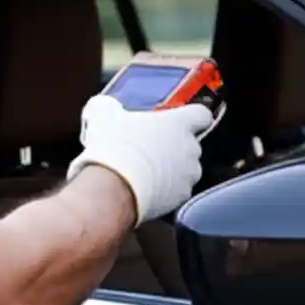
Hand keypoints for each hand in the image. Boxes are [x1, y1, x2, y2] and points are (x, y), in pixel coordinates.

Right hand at [67, 95, 213, 225]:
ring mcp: (188, 175)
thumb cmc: (114, 149)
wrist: (113, 190)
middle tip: (151, 147)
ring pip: (186, 169)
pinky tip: (146, 189)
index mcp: (179, 123)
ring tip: (146, 171)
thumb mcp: (103, 115)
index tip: (181, 120)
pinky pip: (178, 191)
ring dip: (172, 170)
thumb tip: (103, 107)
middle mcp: (190, 148)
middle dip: (174, 146)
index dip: (192, 117)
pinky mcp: (181, 198)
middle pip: (191, 144)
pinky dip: (166, 191)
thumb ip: (108, 106)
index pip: (202, 115)